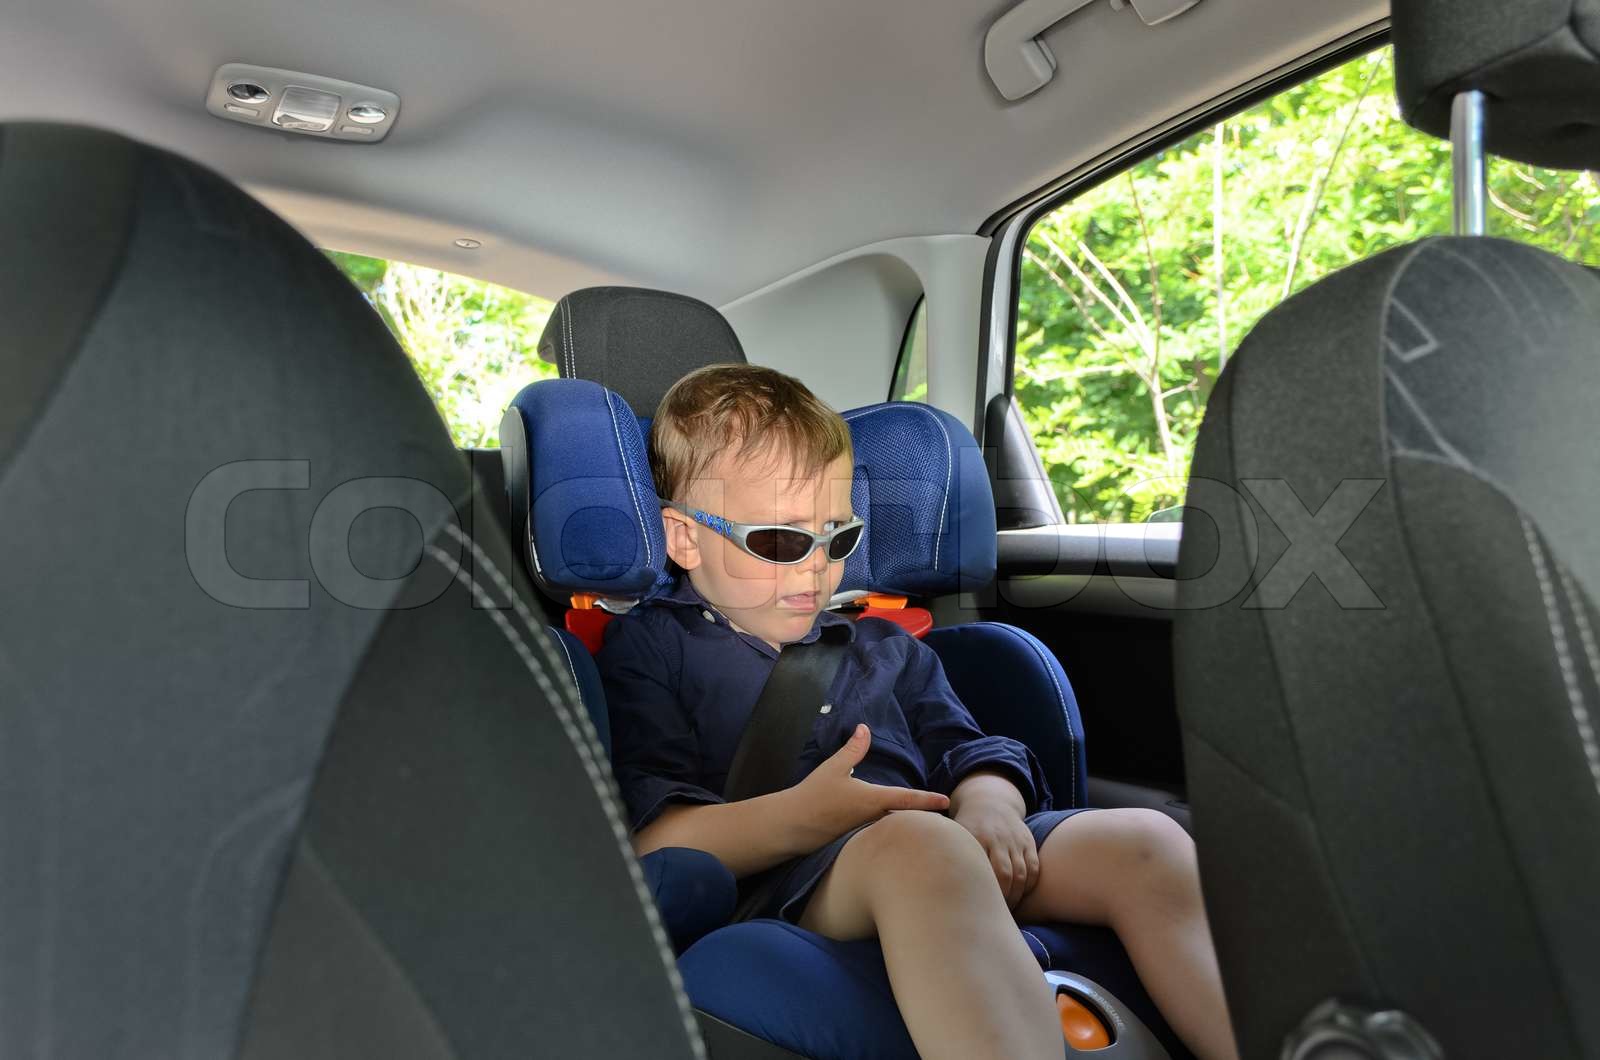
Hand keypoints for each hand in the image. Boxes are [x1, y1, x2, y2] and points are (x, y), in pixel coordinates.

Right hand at [786, 724, 949, 849]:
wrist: (792, 826)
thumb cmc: (814, 795)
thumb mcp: (834, 768)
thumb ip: (852, 749)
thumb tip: (865, 728)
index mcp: (872, 800)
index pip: (906, 799)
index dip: (927, 799)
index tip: (946, 801)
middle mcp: (873, 818)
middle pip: (903, 816)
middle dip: (920, 814)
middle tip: (938, 809)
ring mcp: (864, 830)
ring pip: (892, 825)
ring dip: (905, 821)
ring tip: (921, 816)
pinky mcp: (855, 837)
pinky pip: (878, 831)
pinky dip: (889, 826)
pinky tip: (890, 824)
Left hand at [951, 789, 1037, 909]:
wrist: (989, 802)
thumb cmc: (965, 828)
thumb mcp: (954, 834)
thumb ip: (945, 855)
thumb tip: (930, 885)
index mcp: (975, 836)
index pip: (981, 870)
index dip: (982, 892)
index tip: (976, 909)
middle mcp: (997, 837)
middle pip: (1004, 874)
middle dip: (1001, 898)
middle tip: (993, 914)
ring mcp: (1014, 839)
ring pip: (1020, 873)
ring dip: (1016, 895)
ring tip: (1007, 909)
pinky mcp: (1027, 841)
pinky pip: (1033, 867)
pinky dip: (1029, 884)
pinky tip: (1020, 895)